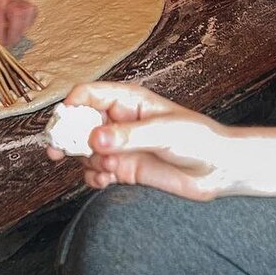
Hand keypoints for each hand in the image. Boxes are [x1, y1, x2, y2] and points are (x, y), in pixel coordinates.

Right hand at [45, 81, 243, 200]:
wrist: (218, 170)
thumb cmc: (197, 140)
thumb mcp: (163, 133)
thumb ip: (128, 136)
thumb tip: (94, 139)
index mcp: (128, 100)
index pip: (89, 94)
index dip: (72, 106)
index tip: (64, 123)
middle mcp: (119, 121)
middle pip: (79, 123)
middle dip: (67, 137)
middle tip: (57, 152)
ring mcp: (120, 145)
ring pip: (84, 150)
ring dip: (86, 161)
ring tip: (106, 169)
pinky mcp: (124, 169)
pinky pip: (95, 171)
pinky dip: (94, 176)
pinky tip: (105, 180)